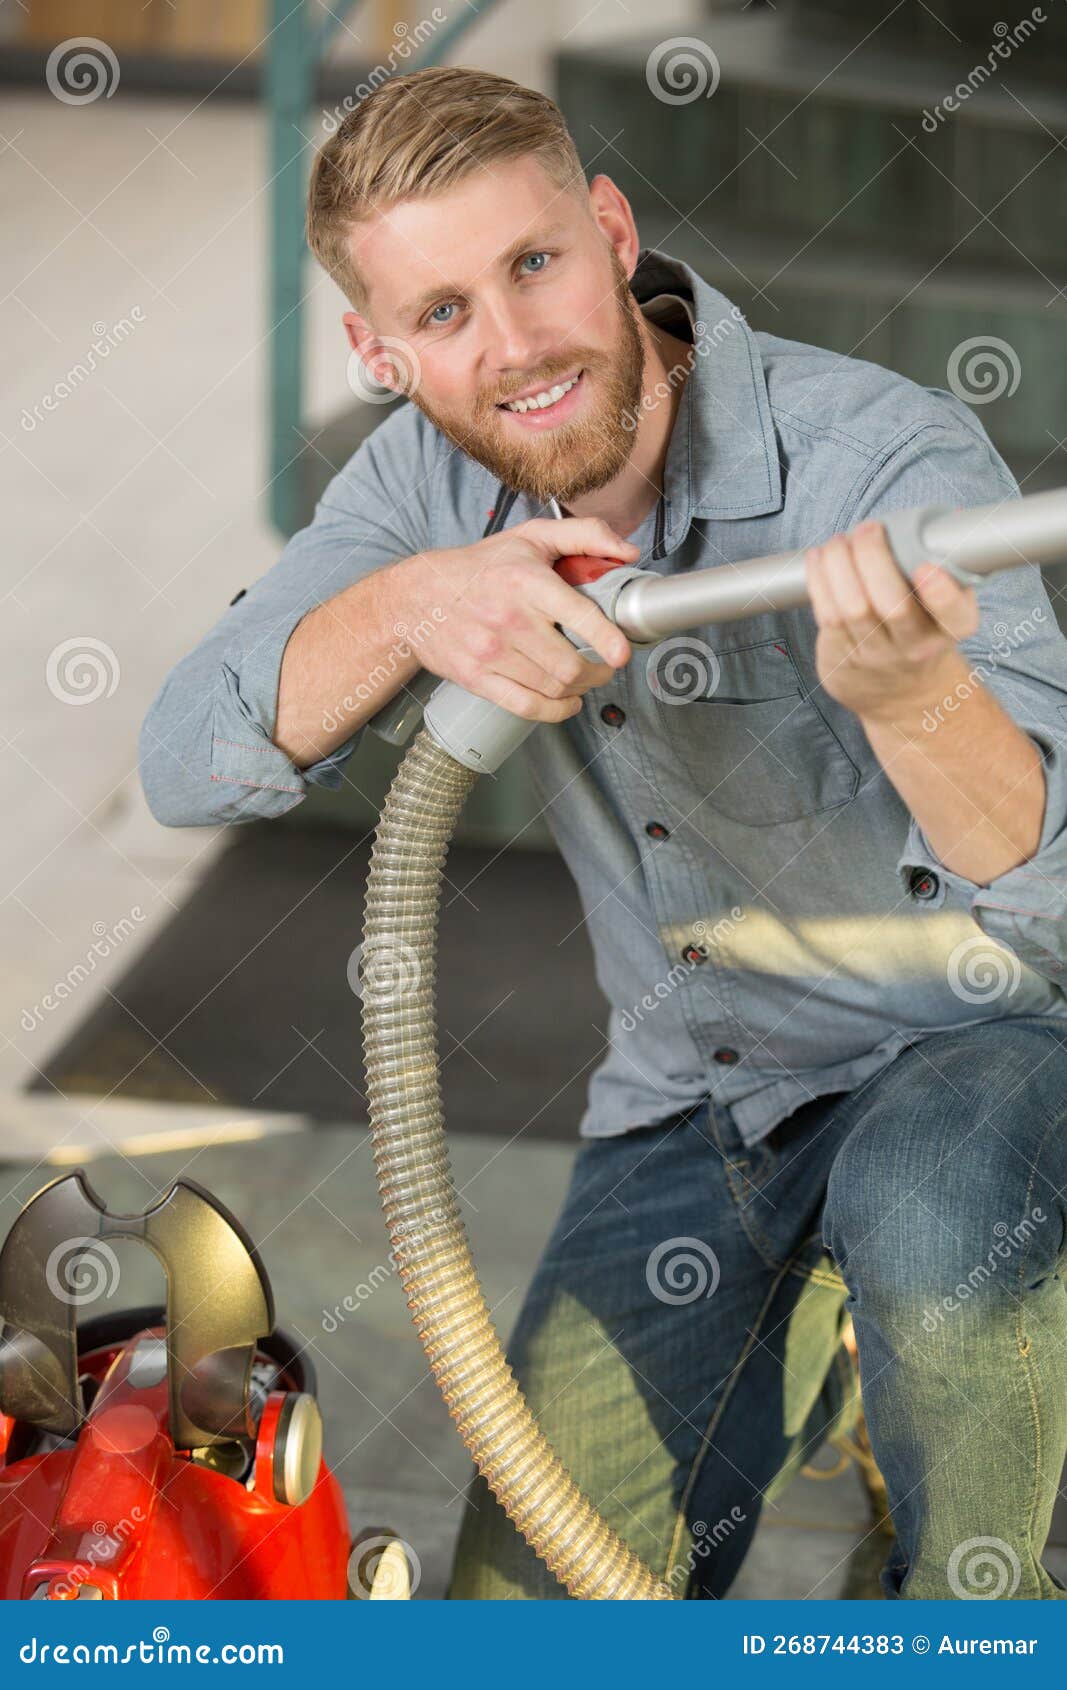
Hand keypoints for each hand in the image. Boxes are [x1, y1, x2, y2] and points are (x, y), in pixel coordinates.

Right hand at [393, 517, 636, 722]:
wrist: (415, 597)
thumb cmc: (479, 567)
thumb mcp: (531, 536)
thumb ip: (584, 535)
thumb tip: (627, 552)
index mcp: (527, 582)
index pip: (579, 617)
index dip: (609, 641)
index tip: (623, 653)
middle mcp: (509, 619)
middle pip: (570, 665)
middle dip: (599, 671)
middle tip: (606, 665)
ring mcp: (491, 653)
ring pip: (553, 688)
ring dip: (580, 689)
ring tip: (585, 678)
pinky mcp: (477, 678)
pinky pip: (527, 707)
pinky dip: (556, 712)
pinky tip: (567, 702)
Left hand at [804, 519, 978, 725]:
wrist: (901, 693)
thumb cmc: (922, 631)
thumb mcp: (949, 607)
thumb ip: (952, 566)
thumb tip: (954, 518)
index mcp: (950, 630)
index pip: (953, 616)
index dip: (940, 592)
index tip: (925, 566)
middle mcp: (915, 648)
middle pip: (891, 606)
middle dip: (873, 559)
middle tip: (868, 530)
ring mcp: (876, 657)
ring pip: (852, 608)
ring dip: (839, 564)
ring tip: (839, 541)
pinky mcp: (842, 658)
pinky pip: (826, 615)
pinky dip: (818, 580)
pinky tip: (818, 558)